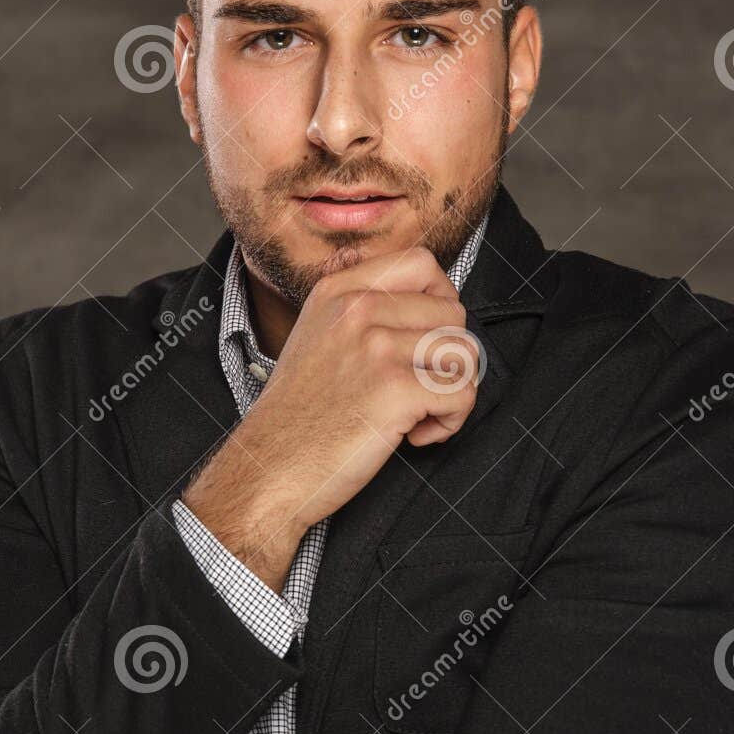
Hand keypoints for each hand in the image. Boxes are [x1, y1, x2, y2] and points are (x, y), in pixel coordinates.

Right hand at [183, 245, 479, 587]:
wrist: (269, 468)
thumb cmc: (298, 415)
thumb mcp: (315, 334)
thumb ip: (359, 307)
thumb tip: (425, 300)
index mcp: (338, 291)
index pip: (421, 264)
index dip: (440, 301)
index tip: (425, 338)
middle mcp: (357, 310)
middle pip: (452, 312)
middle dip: (446, 356)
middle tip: (417, 388)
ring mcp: (377, 348)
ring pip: (463, 352)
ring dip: (452, 390)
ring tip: (417, 413)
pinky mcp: (396, 391)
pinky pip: (462, 393)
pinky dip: (449, 422)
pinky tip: (415, 435)